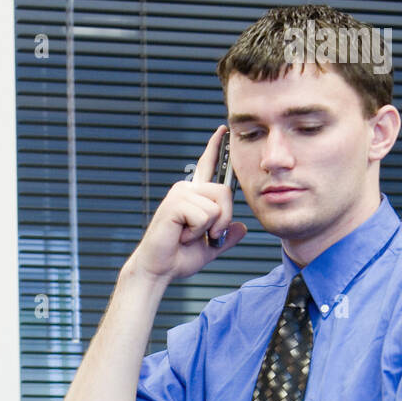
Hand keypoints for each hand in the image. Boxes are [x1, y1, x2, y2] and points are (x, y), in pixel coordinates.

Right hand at [125, 126, 246, 286]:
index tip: (223, 130)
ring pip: (216, 206)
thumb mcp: (210, 248)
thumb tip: (243, 228)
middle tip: (207, 236)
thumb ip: (227, 237)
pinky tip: (181, 236)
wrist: (158, 270)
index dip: (215, 148)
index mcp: (194, 196)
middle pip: (225, 191)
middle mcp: (187, 189)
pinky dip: (197, 233)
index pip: (207, 167)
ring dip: (209, 229)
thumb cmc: (177, 258)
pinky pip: (205, 216)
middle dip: (223, 219)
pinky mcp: (175, 203)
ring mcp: (180, 194)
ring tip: (188, 236)